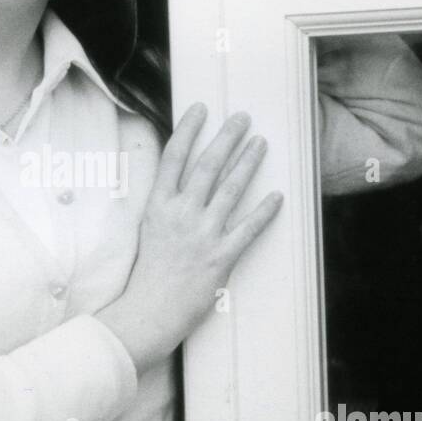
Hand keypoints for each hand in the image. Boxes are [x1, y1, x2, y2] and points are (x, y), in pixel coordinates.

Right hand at [97, 106, 283, 373]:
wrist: (148, 312)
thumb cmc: (144, 276)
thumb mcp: (145, 231)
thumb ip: (163, 208)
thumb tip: (177, 187)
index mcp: (158, 206)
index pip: (174, 157)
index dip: (189, 129)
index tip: (201, 108)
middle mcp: (180, 214)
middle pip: (207, 165)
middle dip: (227, 138)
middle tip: (242, 117)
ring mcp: (202, 234)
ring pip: (230, 189)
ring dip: (248, 163)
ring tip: (261, 143)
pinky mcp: (220, 256)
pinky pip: (248, 229)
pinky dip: (264, 212)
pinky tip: (277, 196)